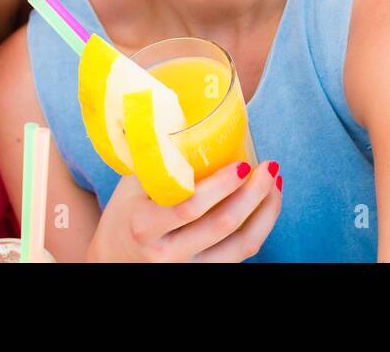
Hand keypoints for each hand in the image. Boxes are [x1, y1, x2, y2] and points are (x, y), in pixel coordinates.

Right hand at [86, 160, 281, 261]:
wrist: (114, 260)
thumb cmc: (126, 214)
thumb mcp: (132, 185)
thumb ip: (157, 159)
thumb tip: (187, 113)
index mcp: (145, 226)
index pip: (190, 207)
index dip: (222, 186)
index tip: (243, 164)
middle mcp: (167, 255)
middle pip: (223, 225)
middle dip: (254, 194)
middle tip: (269, 167)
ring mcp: (187, 270)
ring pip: (241, 246)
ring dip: (266, 212)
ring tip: (275, 183)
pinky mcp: (203, 275)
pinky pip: (242, 254)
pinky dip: (260, 228)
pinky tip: (266, 206)